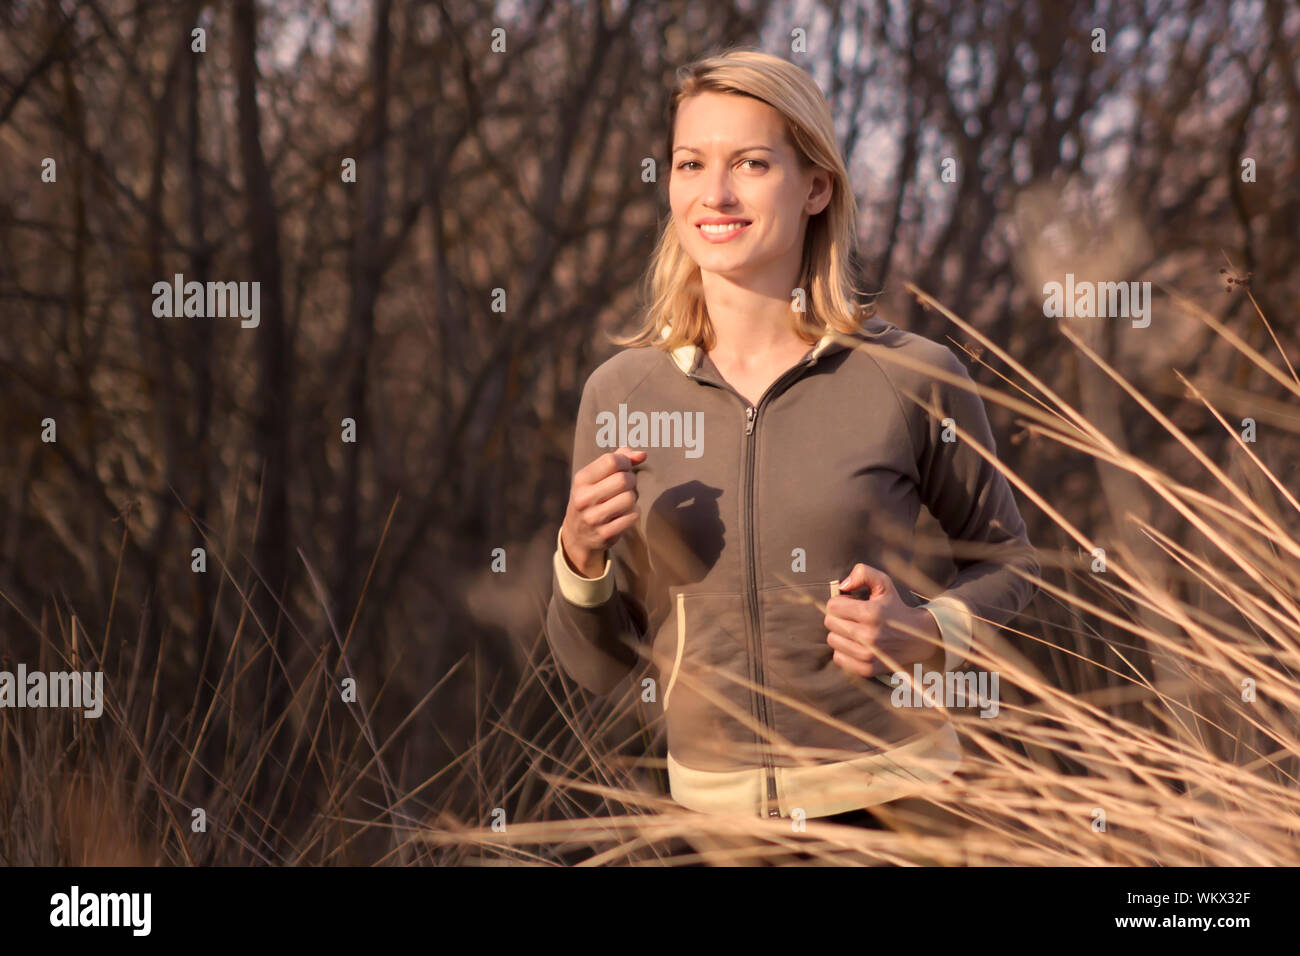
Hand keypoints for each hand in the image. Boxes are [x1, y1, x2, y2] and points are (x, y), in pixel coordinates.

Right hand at [560, 446, 645, 577]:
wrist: (578, 536)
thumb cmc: (592, 498)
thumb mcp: (596, 477)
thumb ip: (619, 459)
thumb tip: (642, 455)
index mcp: (581, 480)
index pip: (611, 461)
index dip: (625, 462)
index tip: (625, 468)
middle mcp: (584, 499)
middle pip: (624, 480)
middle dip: (631, 480)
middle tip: (626, 486)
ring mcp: (593, 518)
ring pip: (630, 498)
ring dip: (633, 498)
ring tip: (624, 500)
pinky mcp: (605, 534)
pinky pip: (633, 516)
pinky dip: (633, 513)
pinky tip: (624, 514)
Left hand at [824, 563, 941, 678]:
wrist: (917, 637)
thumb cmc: (894, 607)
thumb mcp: (883, 583)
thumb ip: (863, 573)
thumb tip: (842, 585)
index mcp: (872, 613)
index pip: (832, 606)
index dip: (839, 601)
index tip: (851, 602)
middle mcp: (869, 636)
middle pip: (830, 623)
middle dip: (838, 616)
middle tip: (853, 616)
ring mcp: (868, 655)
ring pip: (832, 640)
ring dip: (840, 633)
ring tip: (855, 629)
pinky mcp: (867, 669)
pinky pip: (838, 657)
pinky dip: (843, 649)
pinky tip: (856, 643)